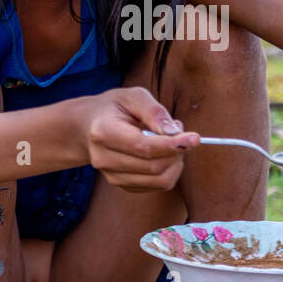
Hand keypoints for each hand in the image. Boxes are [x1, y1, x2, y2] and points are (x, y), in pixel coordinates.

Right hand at [78, 87, 199, 191]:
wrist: (88, 126)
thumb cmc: (114, 108)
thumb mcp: (133, 96)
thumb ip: (154, 111)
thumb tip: (175, 132)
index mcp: (103, 132)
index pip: (143, 147)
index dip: (171, 145)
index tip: (194, 138)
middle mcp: (104, 158)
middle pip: (154, 167)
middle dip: (177, 152)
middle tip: (182, 133)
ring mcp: (111, 176)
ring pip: (159, 180)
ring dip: (176, 162)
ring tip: (172, 142)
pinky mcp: (122, 185)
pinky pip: (157, 185)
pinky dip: (170, 170)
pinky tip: (163, 153)